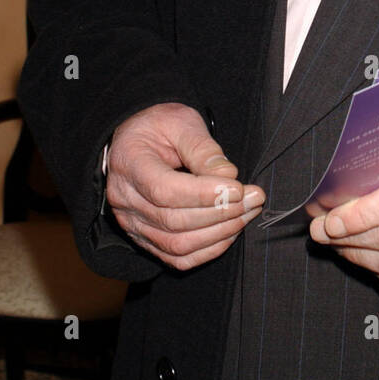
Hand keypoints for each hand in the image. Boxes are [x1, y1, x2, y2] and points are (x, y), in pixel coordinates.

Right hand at [106, 102, 264, 270]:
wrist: (137, 140)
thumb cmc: (160, 126)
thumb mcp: (181, 122)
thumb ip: (203, 148)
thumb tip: (228, 175)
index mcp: (129, 164)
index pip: (164, 190)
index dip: (204, 194)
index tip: (238, 188)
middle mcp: (125, 200)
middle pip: (173, 220)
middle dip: (220, 213)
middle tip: (253, 199)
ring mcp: (132, 224)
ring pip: (177, 244)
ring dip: (219, 233)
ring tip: (247, 213)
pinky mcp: (145, 239)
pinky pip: (177, 257)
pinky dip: (208, 250)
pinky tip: (230, 231)